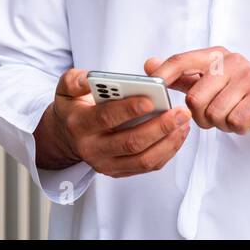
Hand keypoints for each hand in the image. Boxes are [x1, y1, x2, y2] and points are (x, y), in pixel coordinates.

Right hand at [36, 67, 191, 178]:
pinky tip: (179, 133)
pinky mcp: (120, 171)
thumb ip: (75, 80)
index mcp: (79, 125)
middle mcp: (93, 149)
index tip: (151, 99)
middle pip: (131, 142)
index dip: (129, 109)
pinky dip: (167, 151)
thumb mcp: (66, 88)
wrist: (66, 137)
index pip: (106, 118)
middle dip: (159, 127)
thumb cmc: (73, 107)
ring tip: (183, 122)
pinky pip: (148, 166)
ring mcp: (107, 164)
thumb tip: (90, 78)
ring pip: (143, 159)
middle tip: (180, 112)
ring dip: (168, 142)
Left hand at [145, 48, 249, 144]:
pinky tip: (248, 119)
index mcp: (216, 56)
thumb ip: (182, 76)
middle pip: (195, 98)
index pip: (182, 60)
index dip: (163, 74)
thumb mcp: (212, 82)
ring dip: (222, 124)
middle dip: (201, 116)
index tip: (150, 85)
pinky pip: (235, 122)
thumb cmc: (243, 96)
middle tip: (216, 115)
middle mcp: (232, 61)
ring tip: (235, 115)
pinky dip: (238, 128)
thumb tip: (149, 64)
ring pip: (215, 113)